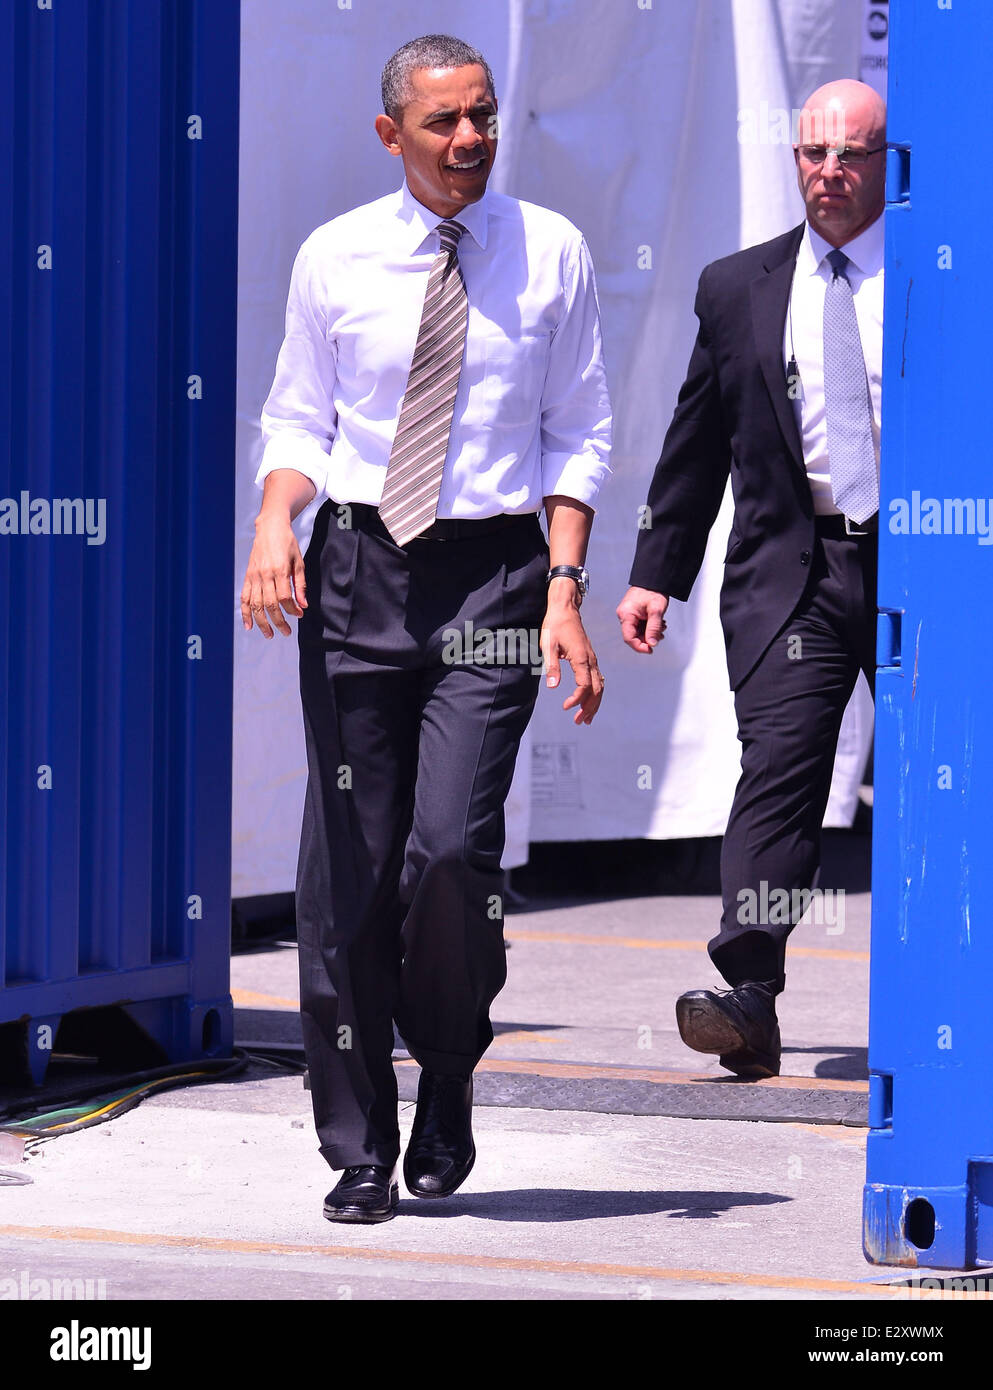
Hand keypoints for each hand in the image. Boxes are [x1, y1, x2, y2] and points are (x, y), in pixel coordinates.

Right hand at [240, 512, 307, 637]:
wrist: (270, 528)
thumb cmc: (287, 544)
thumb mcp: (299, 561)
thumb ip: (300, 584)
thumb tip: (304, 605)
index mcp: (279, 570)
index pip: (285, 597)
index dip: (292, 610)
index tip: (299, 615)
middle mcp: (264, 574)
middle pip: (270, 604)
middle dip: (278, 622)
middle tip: (286, 632)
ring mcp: (254, 576)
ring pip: (256, 604)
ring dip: (262, 622)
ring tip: (269, 634)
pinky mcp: (247, 576)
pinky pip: (244, 597)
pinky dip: (245, 612)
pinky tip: (249, 625)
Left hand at [541, 583, 603, 724]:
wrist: (565, 609)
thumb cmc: (555, 626)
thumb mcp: (548, 645)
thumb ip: (551, 666)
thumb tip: (552, 687)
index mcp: (581, 658)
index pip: (584, 686)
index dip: (577, 699)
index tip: (566, 707)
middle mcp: (590, 660)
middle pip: (597, 690)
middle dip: (589, 707)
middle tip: (579, 721)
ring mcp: (592, 659)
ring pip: (600, 686)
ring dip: (594, 703)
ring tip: (585, 718)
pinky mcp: (590, 658)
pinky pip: (598, 679)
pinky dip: (595, 693)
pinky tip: (589, 702)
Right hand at [616, 586, 668, 652]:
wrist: (654, 578)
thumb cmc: (653, 590)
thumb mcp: (656, 610)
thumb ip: (654, 628)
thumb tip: (652, 643)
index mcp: (626, 614)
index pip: (629, 637)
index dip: (639, 646)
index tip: (650, 649)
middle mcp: (625, 615)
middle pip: (634, 635)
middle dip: (647, 638)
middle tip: (659, 636)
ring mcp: (629, 614)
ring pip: (638, 631)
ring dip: (650, 632)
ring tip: (661, 627)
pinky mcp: (634, 613)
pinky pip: (640, 625)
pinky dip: (650, 627)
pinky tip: (659, 624)